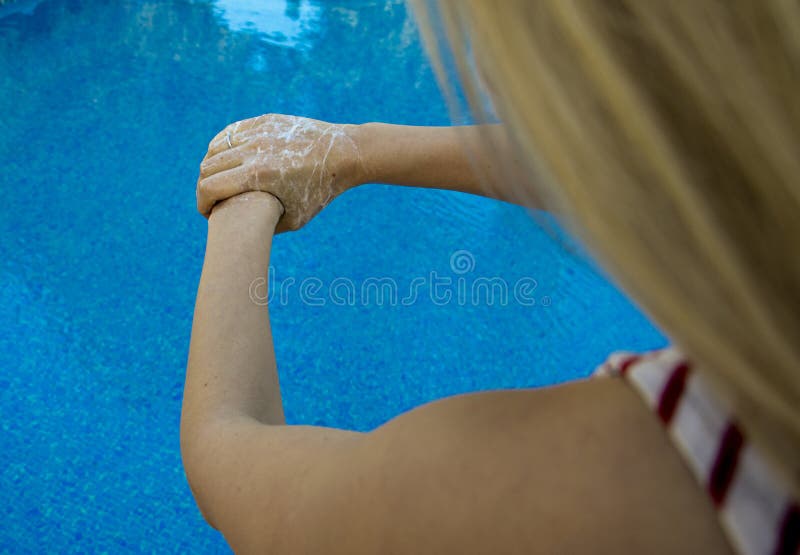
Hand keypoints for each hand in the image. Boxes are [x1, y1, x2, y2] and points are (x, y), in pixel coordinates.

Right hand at [197, 114, 363, 231]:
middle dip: (204, 187)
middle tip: (210, 199)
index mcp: (258, 176)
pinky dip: (221, 146)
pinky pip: (231, 133)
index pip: (210, 188)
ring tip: (216, 180)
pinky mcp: (263, 121)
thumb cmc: (320, 191)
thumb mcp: (295, 219)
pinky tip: (223, 158)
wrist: (344, 154)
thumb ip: (266, 225)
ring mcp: (258, 132)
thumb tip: (243, 230)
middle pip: (208, 168)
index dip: (202, 203)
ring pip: (216, 148)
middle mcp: (253, 151)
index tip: (207, 213)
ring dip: (210, 167)